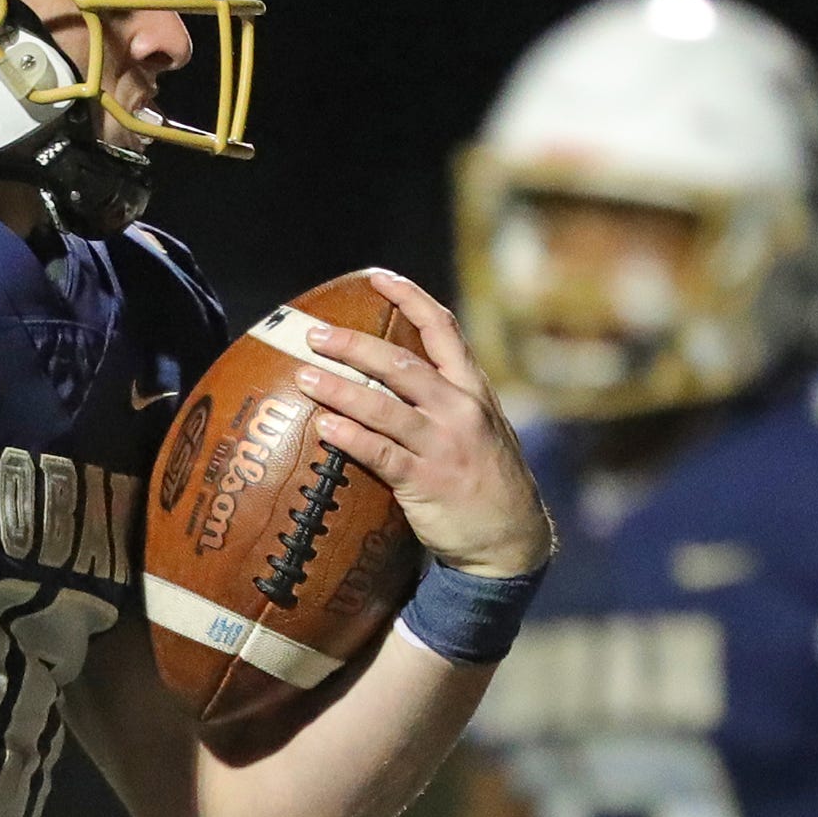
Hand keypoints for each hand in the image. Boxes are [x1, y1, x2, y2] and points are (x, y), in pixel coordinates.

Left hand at [297, 269, 550, 579]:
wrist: (512, 540)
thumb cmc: (487, 480)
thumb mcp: (481, 428)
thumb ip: (446, 400)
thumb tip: (393, 374)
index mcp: (474, 390)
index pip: (442, 328)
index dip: (409, 297)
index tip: (376, 276)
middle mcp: (460, 410)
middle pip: (401, 363)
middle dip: (354, 345)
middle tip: (315, 335)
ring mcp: (444, 445)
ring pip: (384, 407)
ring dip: (340, 389)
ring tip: (305, 377)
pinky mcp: (427, 481)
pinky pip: (381, 454)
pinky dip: (350, 437)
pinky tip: (325, 427)